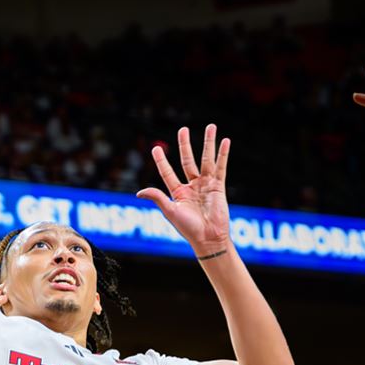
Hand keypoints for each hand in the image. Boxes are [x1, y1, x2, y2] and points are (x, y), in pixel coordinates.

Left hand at [137, 125, 230, 256]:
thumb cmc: (188, 229)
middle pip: (187, 160)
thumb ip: (157, 198)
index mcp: (177, 193)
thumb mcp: (170, 211)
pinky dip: (223, 154)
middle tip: (183, 129)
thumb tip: (139, 192)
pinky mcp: (218, 187)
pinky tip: (225, 141)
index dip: (161, 161)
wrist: (208, 238)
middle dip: (185, 145)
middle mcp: (191, 186)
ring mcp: (206, 185)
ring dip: (208, 143)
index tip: (155, 148)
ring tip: (211, 126)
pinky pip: (221, 167)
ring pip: (206, 159)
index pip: (167, 172)